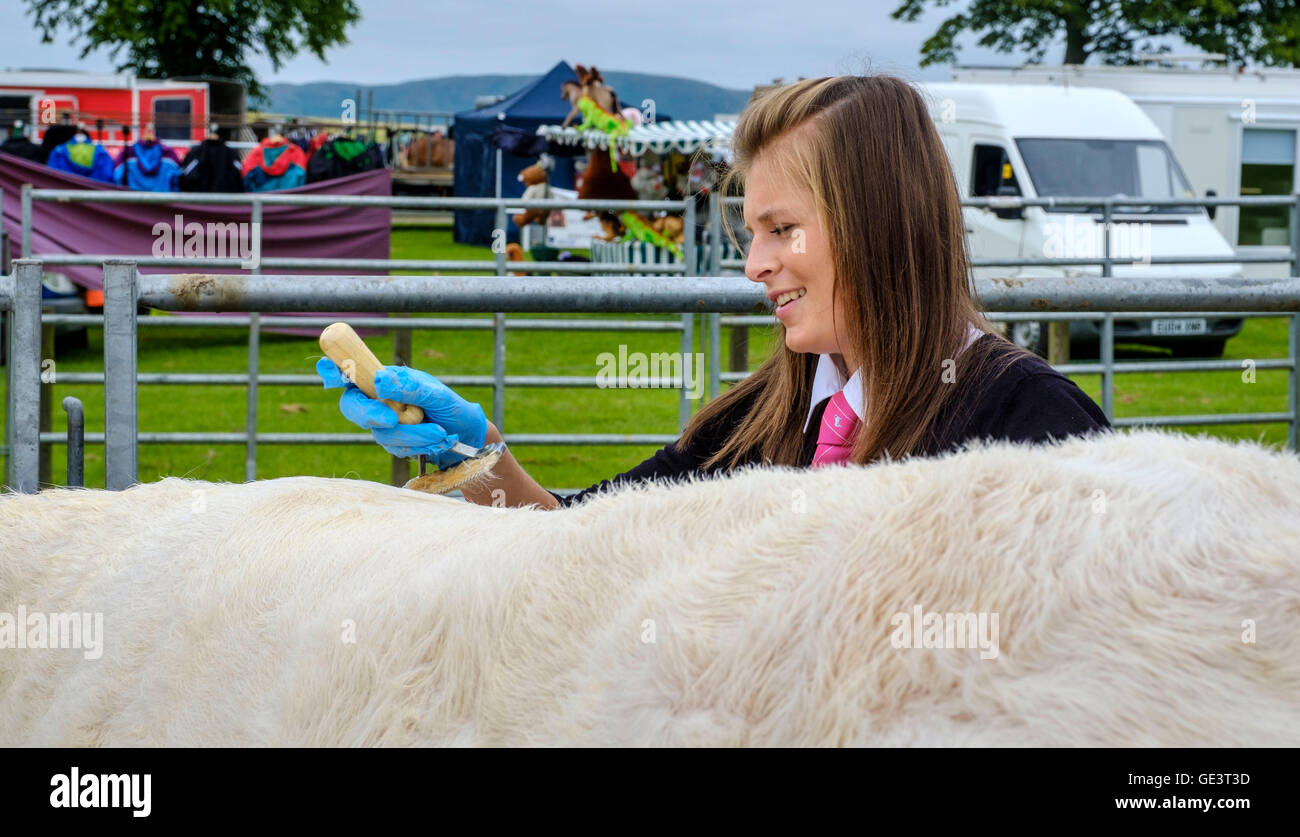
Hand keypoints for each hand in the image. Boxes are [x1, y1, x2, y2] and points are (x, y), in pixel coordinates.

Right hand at [317, 359, 487, 466]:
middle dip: (371, 415)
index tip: (328, 369)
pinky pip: (394, 448)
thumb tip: (379, 381)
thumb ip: (409, 388)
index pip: (354, 373)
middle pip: (353, 406)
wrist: (468, 438)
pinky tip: (435, 440)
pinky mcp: (392, 442)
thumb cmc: (453, 409)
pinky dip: (417, 445)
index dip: (335, 371)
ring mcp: (384, 422)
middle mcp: (380, 399)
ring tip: (439, 432)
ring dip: (412, 435)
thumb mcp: (437, 395)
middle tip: (392, 420)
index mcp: (387, 379)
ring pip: (379, 432)